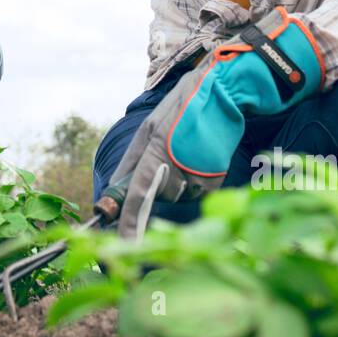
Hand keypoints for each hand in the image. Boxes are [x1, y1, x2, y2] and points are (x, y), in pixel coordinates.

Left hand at [111, 6, 324, 238]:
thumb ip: (130, 162)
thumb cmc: (182, 108)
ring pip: (176, 195)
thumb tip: (112, 193)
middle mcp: (178, 169)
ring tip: (184, 150)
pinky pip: (194, 192)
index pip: (137, 196)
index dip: (128, 222)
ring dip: (175, 180)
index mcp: (156, 152)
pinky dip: (192, 180)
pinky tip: (197, 157)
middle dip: (155, 183)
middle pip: (157, 195)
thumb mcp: (149, 129)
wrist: (224, 93)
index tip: (122, 243)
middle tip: (168, 154)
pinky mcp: (215, 182)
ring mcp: (199, 178)